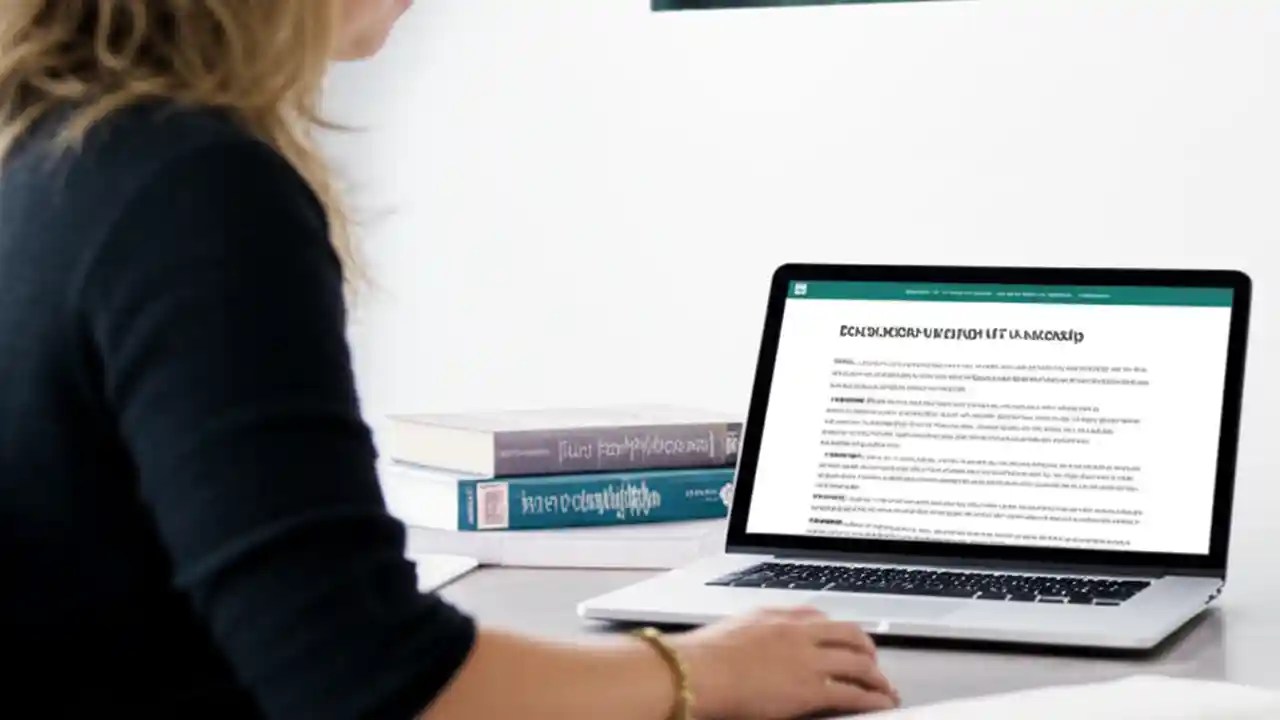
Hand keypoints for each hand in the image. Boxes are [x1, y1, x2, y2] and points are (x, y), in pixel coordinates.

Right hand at [670, 607, 898, 719]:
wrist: (694, 672)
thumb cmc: (702, 657)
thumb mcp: (732, 631)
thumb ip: (754, 634)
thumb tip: (756, 644)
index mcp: (777, 616)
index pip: (819, 618)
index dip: (837, 632)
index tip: (842, 640)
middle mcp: (798, 632)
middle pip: (848, 635)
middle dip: (866, 649)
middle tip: (872, 663)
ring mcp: (807, 660)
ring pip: (858, 663)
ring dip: (876, 676)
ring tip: (884, 688)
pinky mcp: (810, 689)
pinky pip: (854, 693)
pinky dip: (874, 699)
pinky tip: (881, 704)